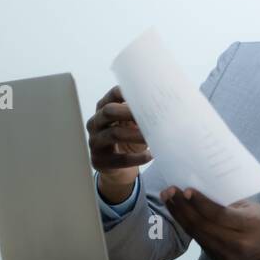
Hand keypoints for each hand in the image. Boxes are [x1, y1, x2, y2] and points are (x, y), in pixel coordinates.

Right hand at [87, 86, 151, 202]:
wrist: (118, 167)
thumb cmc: (128, 138)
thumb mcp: (133, 123)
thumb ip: (142, 114)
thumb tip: (164, 107)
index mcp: (104, 108)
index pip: (113, 94)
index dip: (127, 92)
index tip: (146, 93)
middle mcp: (95, 122)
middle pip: (109, 111)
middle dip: (129, 112)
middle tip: (150, 115)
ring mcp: (95, 141)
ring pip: (114, 134)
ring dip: (135, 135)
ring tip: (152, 137)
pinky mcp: (99, 160)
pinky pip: (118, 159)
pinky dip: (136, 158)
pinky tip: (149, 155)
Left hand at [161, 187, 259, 259]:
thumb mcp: (250, 206)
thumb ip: (227, 202)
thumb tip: (202, 188)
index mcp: (250, 226)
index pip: (220, 215)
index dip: (201, 203)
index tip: (186, 190)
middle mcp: (237, 243)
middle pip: (203, 225)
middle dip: (183, 207)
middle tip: (170, 191)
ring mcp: (225, 254)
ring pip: (196, 233)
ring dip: (179, 215)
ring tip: (168, 199)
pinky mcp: (216, 258)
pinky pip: (198, 239)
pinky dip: (187, 224)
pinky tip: (178, 212)